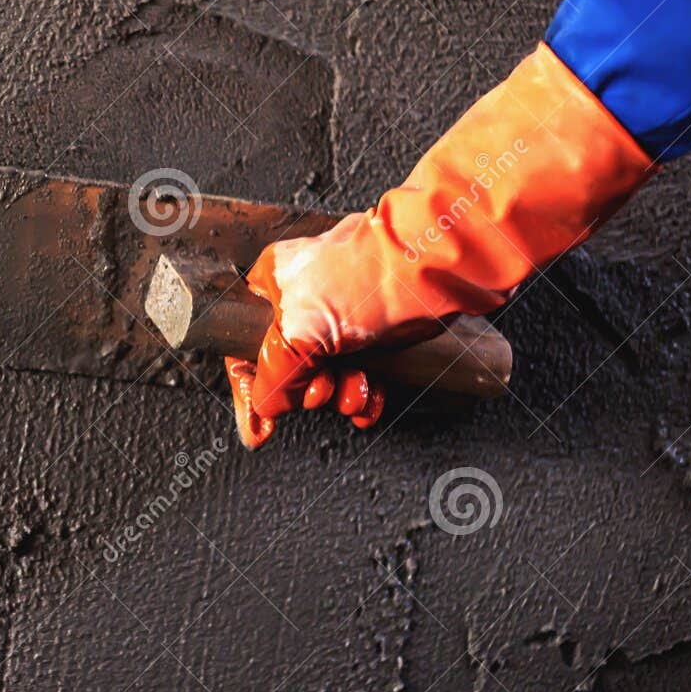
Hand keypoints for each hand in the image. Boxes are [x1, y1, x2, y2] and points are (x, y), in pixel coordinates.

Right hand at [226, 42, 653, 449]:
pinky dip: (365, 393)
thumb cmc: (374, 279)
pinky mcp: (381, 326)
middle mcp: (306, 296)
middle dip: (310, 392)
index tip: (261, 426)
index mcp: (274, 283)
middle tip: (327, 393)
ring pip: (328, 375)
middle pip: (290, 368)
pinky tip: (374, 398)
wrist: (444, 266)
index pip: (246, 347)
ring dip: (341, 396)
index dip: (253, 390)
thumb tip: (265, 406)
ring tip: (358, 392)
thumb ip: (270, 374)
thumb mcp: (298, 334)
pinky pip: (362, 373)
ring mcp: (345, 312)